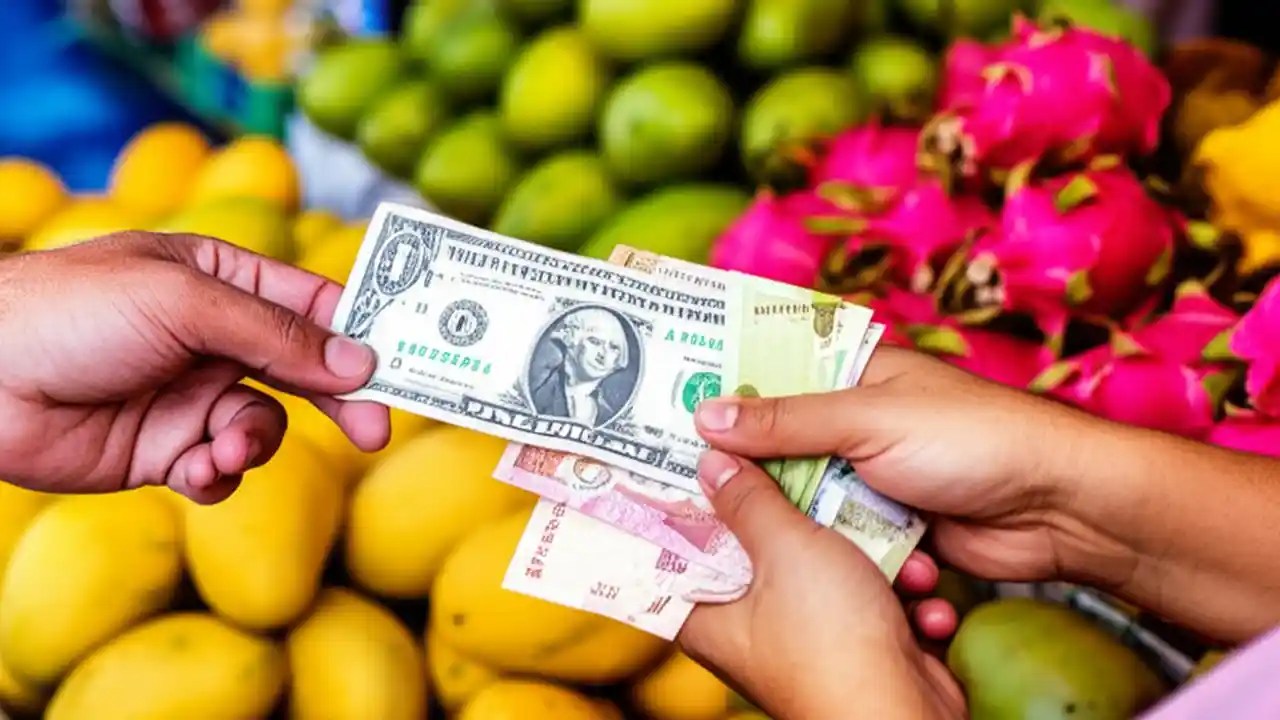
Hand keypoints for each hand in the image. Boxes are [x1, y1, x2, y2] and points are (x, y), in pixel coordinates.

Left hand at [0, 232, 389, 502]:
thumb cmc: (69, 311)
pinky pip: (222, 467)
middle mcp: (213, 335)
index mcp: (220, 277)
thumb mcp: (184, 301)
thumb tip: (359, 361)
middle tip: (375, 430)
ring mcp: (190, 393)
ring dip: (256, 442)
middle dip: (341, 400)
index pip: (311, 301)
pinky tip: (199, 473)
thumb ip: (276, 334)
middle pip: (305, 368)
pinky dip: (221, 475)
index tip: (405, 360)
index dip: (360, 329)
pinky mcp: (165, 449)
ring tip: (223, 450)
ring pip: (266, 424)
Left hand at [677, 450, 964, 719]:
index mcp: (708, 614)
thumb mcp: (784, 548)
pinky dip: (896, 593)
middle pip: (760, 547)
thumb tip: (712, 463)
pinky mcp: (855, 644)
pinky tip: (916, 594)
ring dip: (866, 553)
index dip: (695, 499)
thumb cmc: (833, 644)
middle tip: (809, 473)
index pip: (682, 545)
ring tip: (892, 555)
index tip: (711, 455)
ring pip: (826, 567)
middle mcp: (750, 630)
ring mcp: (806, 638)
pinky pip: (868, 598)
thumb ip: (748, 500)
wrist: (905, 712)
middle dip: (798, 514)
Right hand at [693, 345, 1138, 594]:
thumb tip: (707, 417)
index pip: (772, 367)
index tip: (660, 401)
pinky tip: (770, 552)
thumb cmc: (974, 438)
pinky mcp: (888, 522)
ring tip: (703, 520)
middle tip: (664, 473)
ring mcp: (872, 473)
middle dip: (736, 458)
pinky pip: (833, 531)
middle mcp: (857, 418)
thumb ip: (787, 423)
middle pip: (778, 437)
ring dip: (775, 506)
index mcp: (855, 371)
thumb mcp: (870, 419)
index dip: (720, 382)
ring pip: (801, 490)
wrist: (1057, 507)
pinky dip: (814, 541)